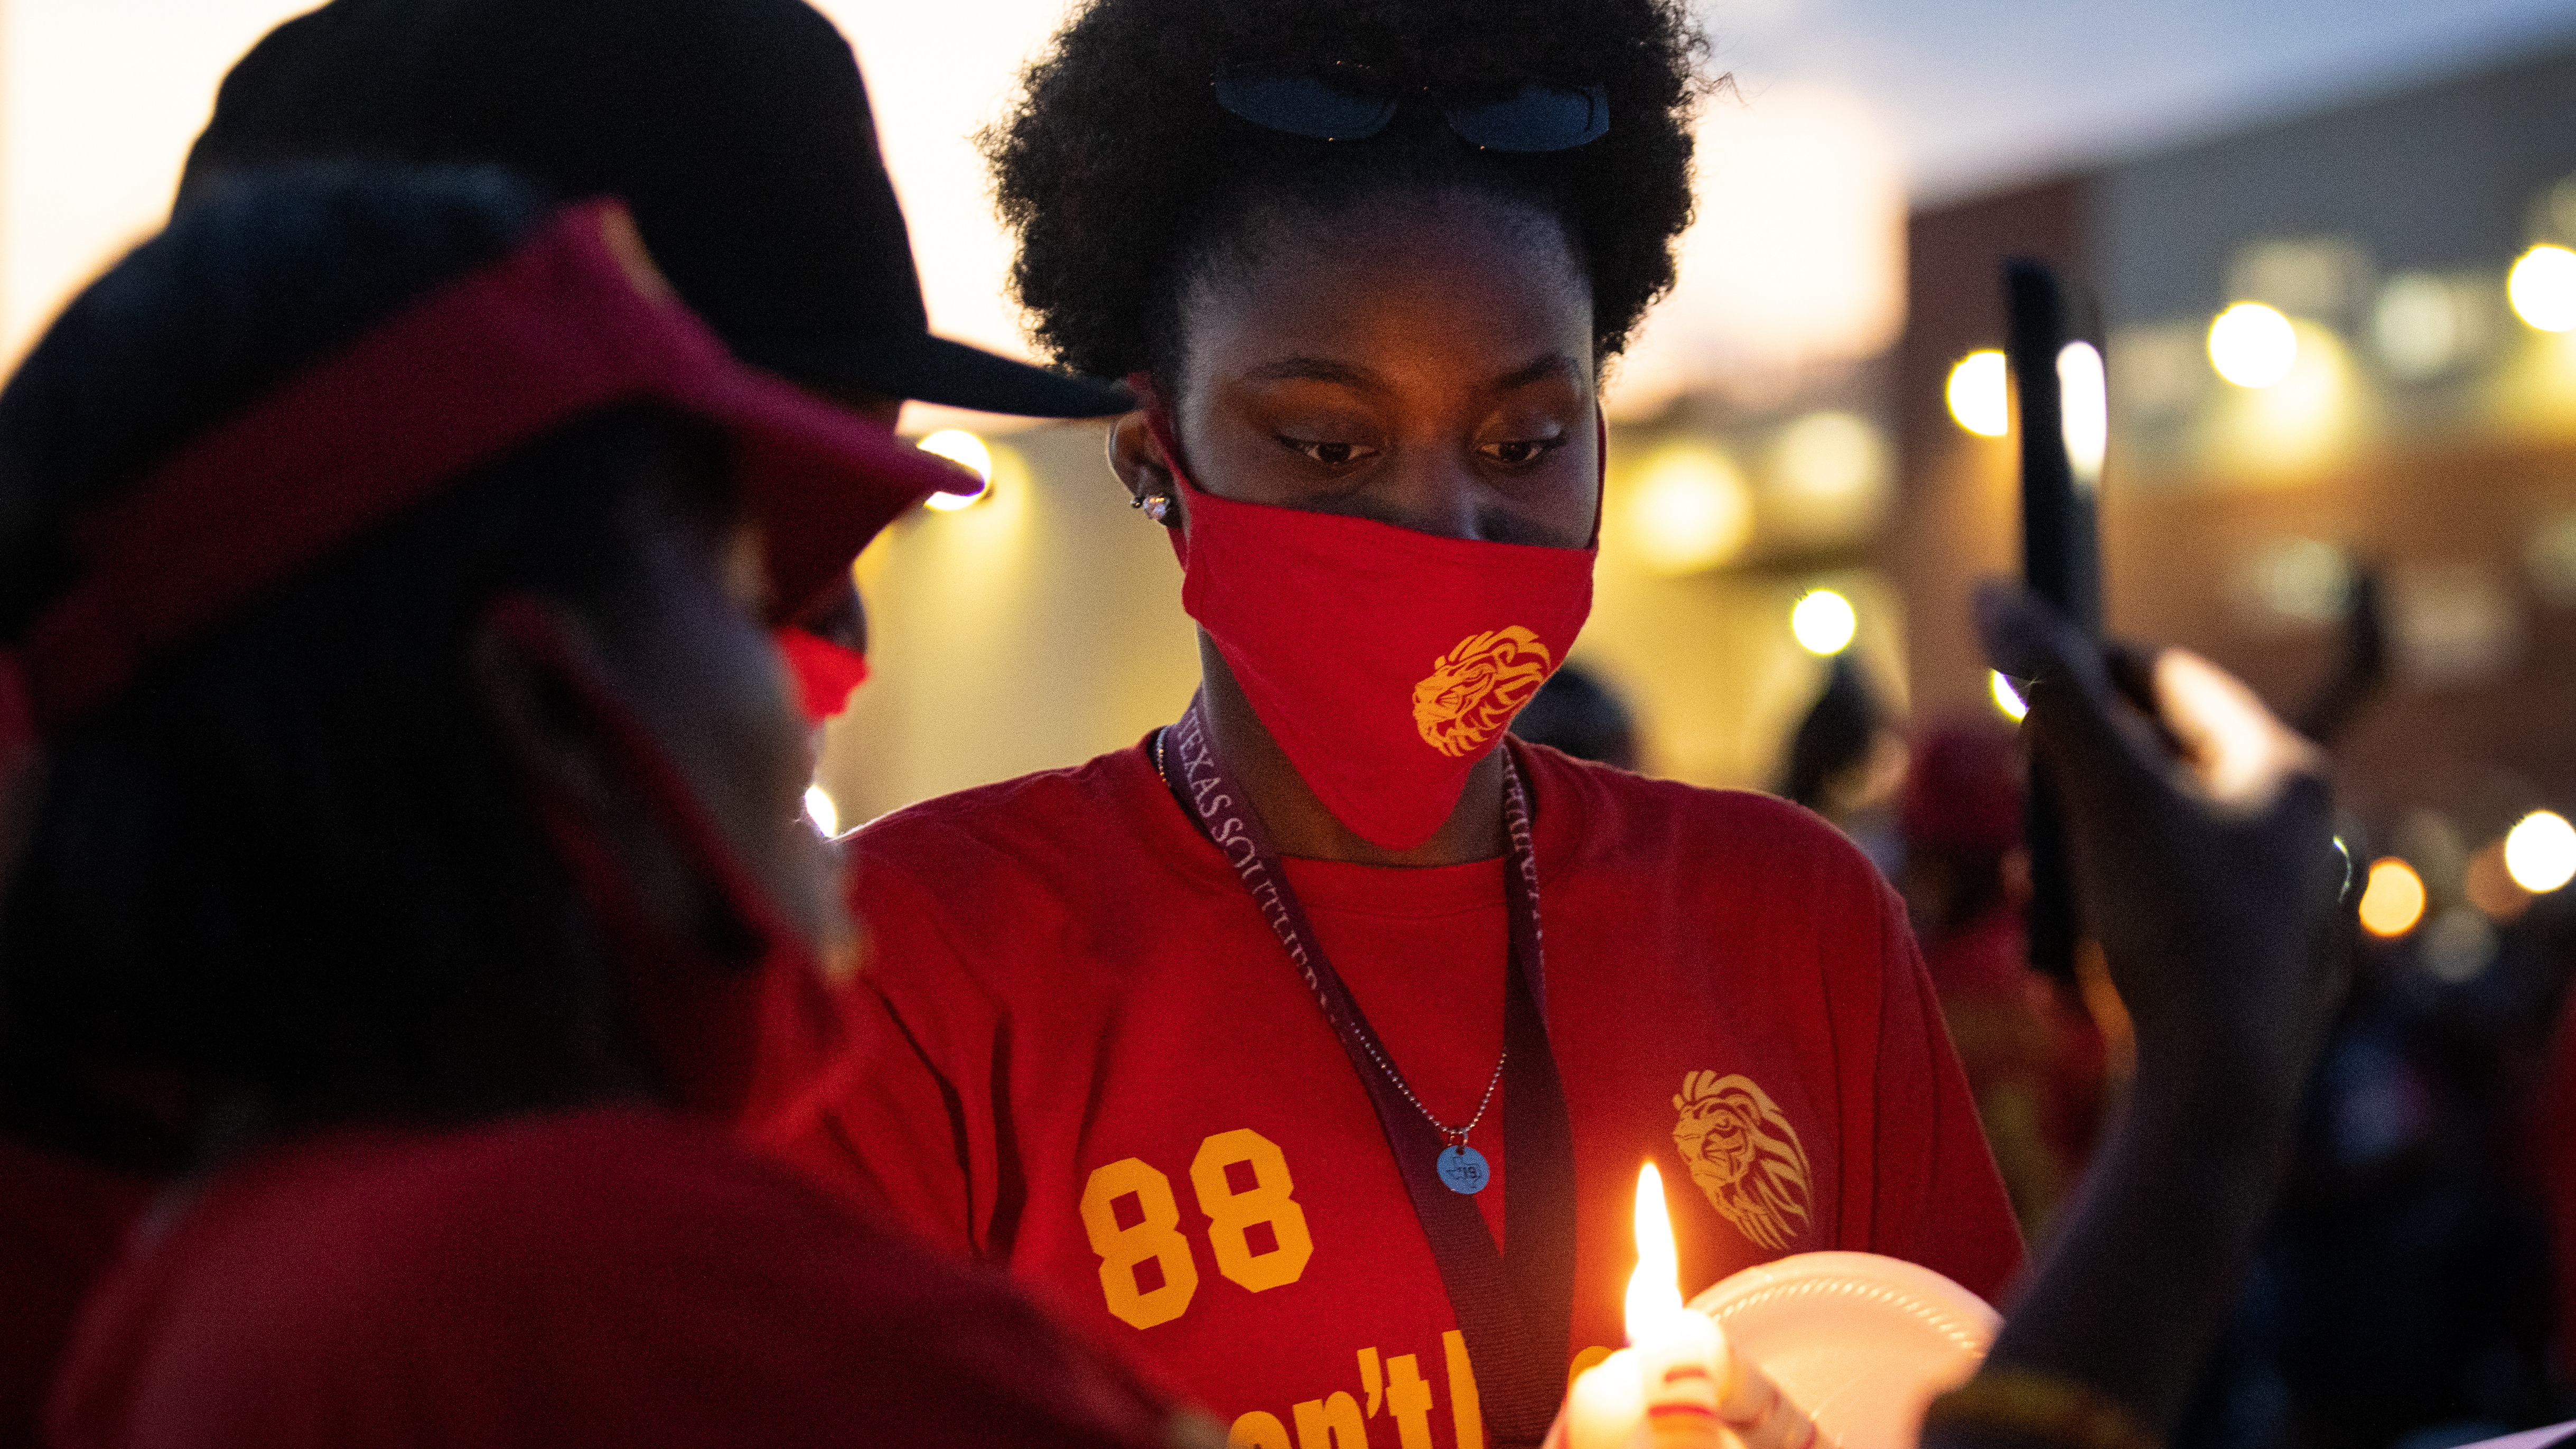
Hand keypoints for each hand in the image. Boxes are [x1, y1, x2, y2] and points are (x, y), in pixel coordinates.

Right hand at [1974, 583, 2346, 1105]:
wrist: (2220, 1088)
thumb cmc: (2177, 930)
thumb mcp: (2103, 794)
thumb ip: (2050, 689)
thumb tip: (1994, 590)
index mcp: (2286, 771)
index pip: (2176, 678)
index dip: (2092, 661)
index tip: (2028, 668)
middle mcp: (2301, 828)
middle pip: (2169, 754)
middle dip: (2082, 761)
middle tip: (2023, 772)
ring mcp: (2285, 898)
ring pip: (2165, 829)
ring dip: (2091, 833)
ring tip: (2041, 862)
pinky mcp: (2258, 960)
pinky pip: (2173, 896)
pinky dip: (2116, 893)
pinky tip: (2070, 926)